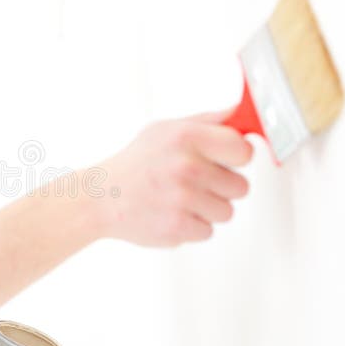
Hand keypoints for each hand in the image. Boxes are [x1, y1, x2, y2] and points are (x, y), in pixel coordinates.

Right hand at [93, 108, 252, 246]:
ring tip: (181, 199)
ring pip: (226, 211)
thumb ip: (206, 122)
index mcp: (186, 137)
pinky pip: (208, 231)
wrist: (101, 197)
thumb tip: (241, 114)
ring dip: (207, 209)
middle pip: (241, 186)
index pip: (243, 150)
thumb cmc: (134, 164)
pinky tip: (172, 213)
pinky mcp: (178, 227)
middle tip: (196, 183)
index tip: (227, 161)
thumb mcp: (164, 130)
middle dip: (222, 187)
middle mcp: (187, 166)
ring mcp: (183, 199)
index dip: (237, 157)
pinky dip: (192, 226)